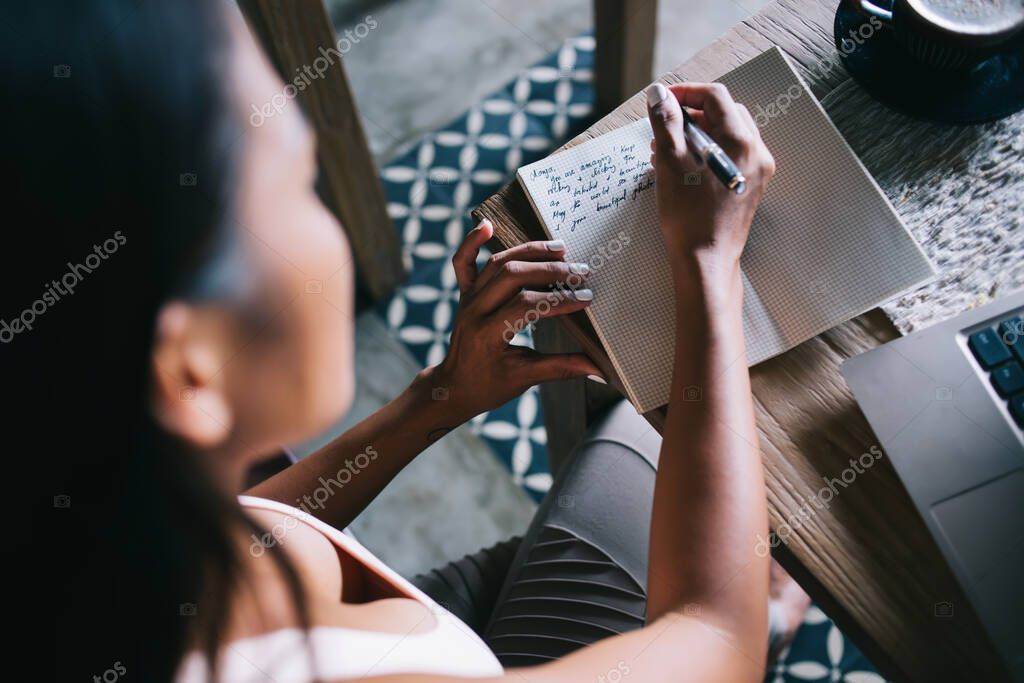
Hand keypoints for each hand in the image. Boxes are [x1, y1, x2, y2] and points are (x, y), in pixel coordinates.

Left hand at [429, 220, 602, 416]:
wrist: (453, 387)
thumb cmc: (488, 386)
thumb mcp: (524, 379)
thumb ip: (560, 368)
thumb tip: (598, 368)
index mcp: (487, 333)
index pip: (526, 305)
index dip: (558, 301)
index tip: (586, 300)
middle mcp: (474, 310)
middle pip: (512, 276)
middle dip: (550, 272)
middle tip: (581, 273)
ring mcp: (467, 299)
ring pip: (497, 263)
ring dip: (530, 252)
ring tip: (561, 250)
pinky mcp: (464, 293)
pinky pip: (463, 262)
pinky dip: (472, 241)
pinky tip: (487, 225)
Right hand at [646, 82, 774, 287]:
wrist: (705, 260)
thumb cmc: (689, 216)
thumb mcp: (670, 162)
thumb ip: (666, 122)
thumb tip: (658, 94)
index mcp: (740, 141)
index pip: (715, 96)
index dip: (685, 92)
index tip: (662, 101)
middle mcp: (756, 152)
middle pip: (724, 113)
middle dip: (692, 114)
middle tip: (665, 128)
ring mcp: (756, 170)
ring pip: (727, 135)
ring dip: (699, 134)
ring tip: (668, 150)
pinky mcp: (750, 186)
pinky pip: (730, 156)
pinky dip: (708, 153)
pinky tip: (684, 168)